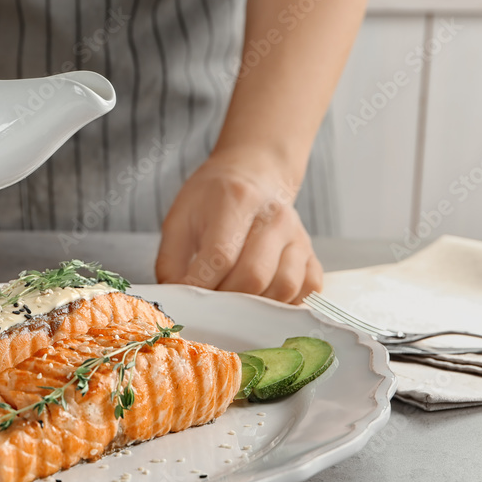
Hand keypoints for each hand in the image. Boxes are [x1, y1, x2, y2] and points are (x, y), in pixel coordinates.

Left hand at [155, 151, 322, 303]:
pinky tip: (263, 299)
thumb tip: (175, 302)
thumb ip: (171, 262)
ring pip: (284, 288)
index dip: (201, 286)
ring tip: (235, 301)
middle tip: (210, 303)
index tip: (188, 300)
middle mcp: (274, 217)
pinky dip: (285, 304)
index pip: (221, 256)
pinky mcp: (311, 253)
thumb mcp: (179, 219)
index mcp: (237, 200)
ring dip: (255, 306)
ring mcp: (298, 236)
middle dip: (226, 301)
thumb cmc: (213, 198)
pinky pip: (308, 290)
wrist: (254, 174)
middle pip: (254, 277)